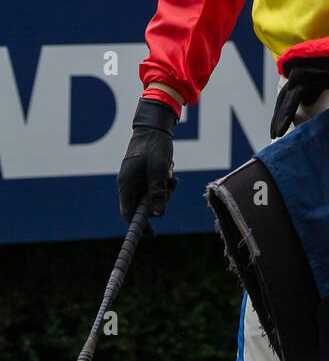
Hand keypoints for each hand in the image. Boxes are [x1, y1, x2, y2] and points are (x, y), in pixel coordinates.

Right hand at [117, 97, 177, 221]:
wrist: (154, 125)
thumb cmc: (155, 146)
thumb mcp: (159, 171)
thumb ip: (157, 192)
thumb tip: (157, 215)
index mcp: (126, 185)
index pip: (129, 214)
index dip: (140, 227)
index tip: (152, 236)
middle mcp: (128, 184)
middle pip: (143, 205)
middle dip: (159, 200)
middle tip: (170, 187)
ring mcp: (135, 178)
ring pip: (150, 195)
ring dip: (163, 190)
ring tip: (170, 175)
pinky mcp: (142, 173)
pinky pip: (153, 186)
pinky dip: (162, 183)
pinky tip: (169, 172)